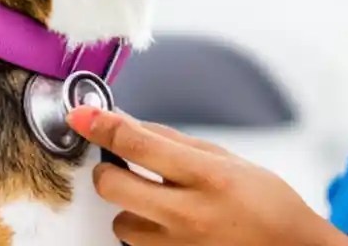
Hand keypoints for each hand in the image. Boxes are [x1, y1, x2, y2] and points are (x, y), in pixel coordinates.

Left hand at [68, 106, 347, 245]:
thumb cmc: (265, 202)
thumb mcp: (225, 159)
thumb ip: (173, 142)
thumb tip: (130, 123)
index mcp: (206, 176)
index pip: (138, 144)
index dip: (101, 124)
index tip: (81, 115)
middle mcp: (188, 214)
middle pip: (112, 185)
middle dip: (108, 170)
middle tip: (121, 166)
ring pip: (119, 222)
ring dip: (130, 209)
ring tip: (161, 205)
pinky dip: (146, 233)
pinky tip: (169, 226)